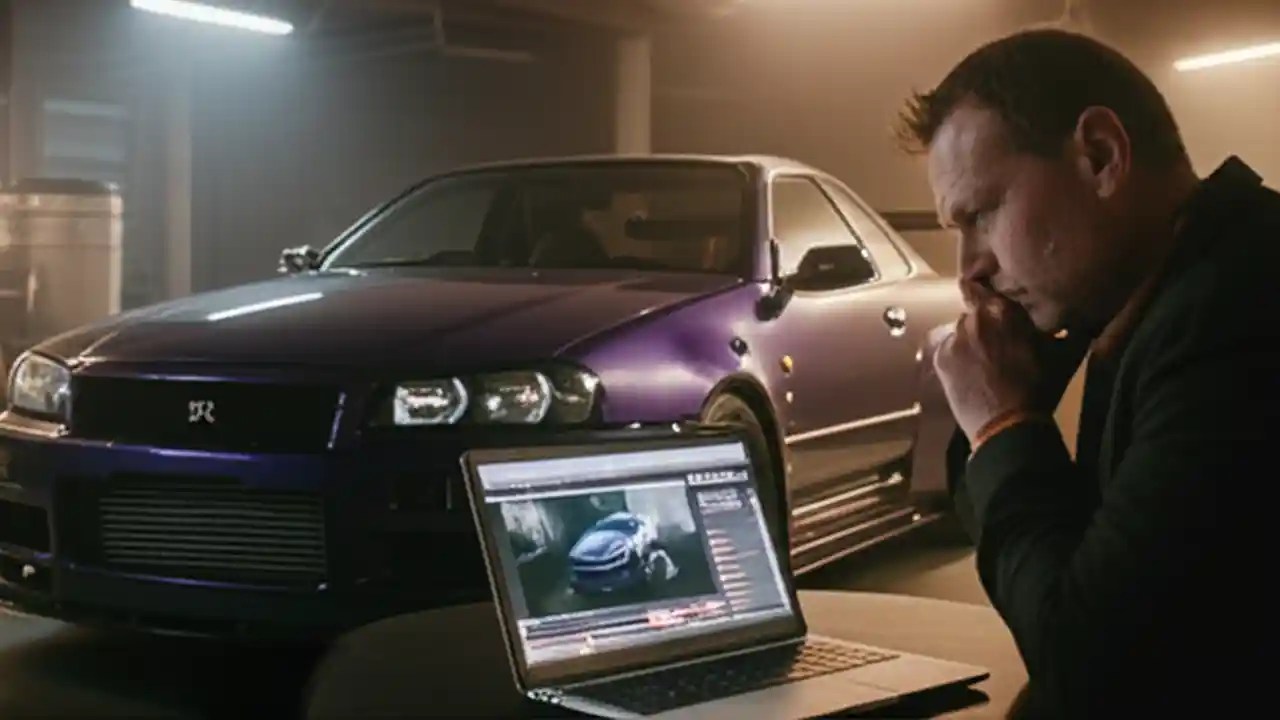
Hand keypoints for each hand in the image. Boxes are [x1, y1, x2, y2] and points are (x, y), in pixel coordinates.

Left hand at [931, 281, 1085, 441]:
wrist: (1008, 427)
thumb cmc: (1039, 388)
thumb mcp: (1061, 352)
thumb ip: (1063, 326)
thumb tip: (1070, 314)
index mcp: (1002, 309)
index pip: (998, 296)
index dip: (1005, 309)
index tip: (1012, 322)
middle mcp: (973, 317)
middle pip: (979, 314)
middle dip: (989, 325)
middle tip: (1002, 345)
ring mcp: (953, 338)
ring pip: (963, 331)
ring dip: (973, 341)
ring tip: (986, 363)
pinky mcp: (940, 358)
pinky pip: (950, 349)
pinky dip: (959, 357)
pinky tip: (972, 374)